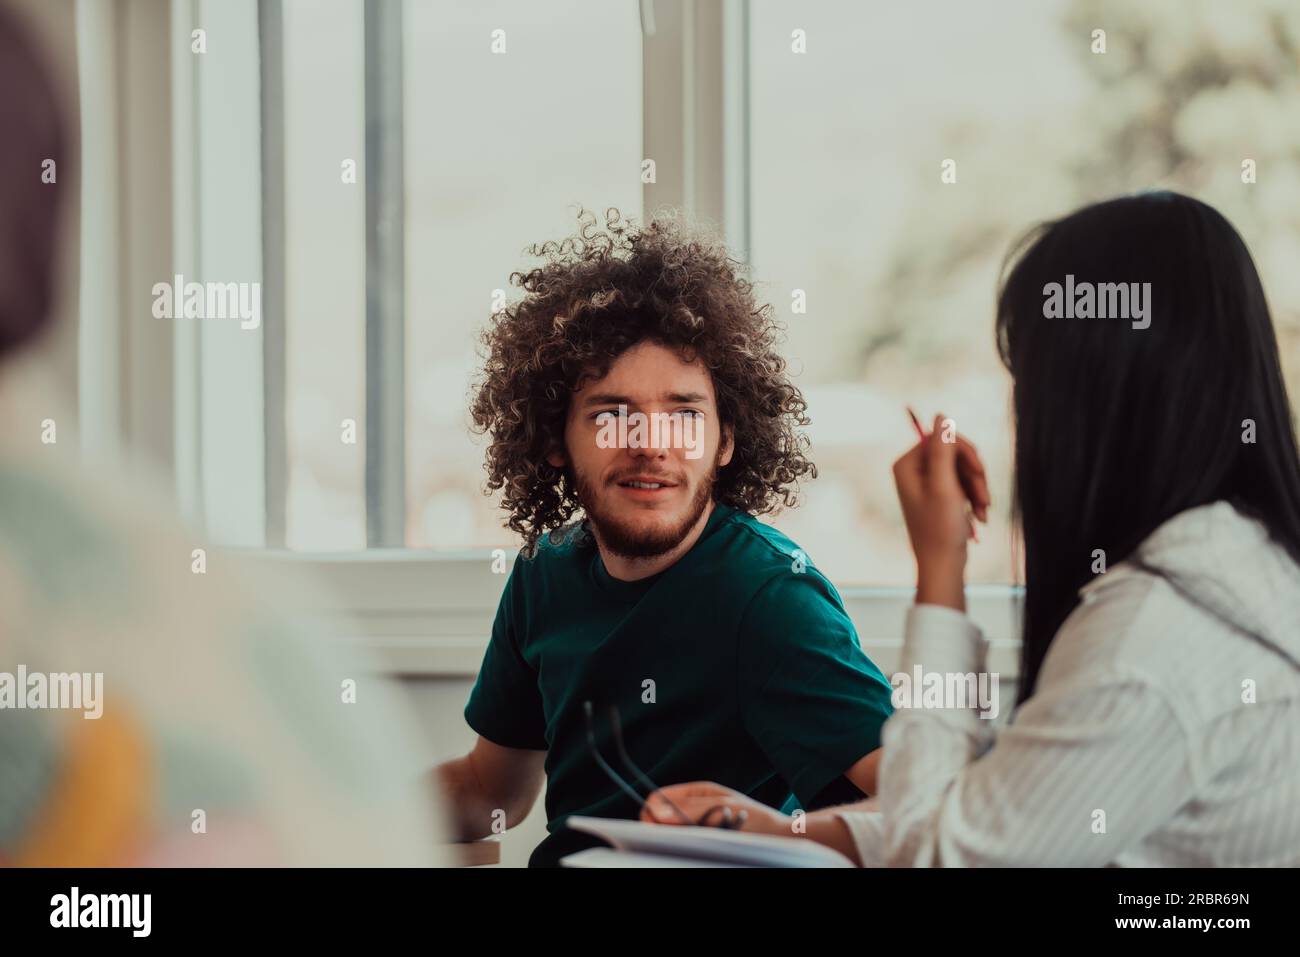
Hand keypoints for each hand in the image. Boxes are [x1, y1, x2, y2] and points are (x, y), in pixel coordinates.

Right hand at [640, 782, 791, 837]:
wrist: (780, 839)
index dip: (650, 813)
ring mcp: (699, 825)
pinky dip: (695, 846)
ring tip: (710, 838)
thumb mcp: (721, 808)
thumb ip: (689, 808)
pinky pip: (688, 844)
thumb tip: (656, 811)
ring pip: (674, 833)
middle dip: (667, 829)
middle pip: (661, 817)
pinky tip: (713, 845)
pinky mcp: (704, 841)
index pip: (658, 797)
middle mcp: (694, 807)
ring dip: (685, 838)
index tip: (651, 829)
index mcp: (696, 791)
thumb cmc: (756, 820)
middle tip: (688, 836)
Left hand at [893, 414, 989, 609]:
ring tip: (982, 511)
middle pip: (954, 453)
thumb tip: (940, 415)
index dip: (965, 452)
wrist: (943, 565)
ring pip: (962, 469)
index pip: (942, 439)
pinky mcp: (940, 495)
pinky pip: (963, 484)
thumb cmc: (940, 529)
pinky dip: (974, 497)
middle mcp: (913, 471)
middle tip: (984, 496)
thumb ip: (941, 449)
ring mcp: (927, 483)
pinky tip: (979, 516)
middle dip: (974, 473)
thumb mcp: (944, 485)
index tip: (980, 472)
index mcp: (906, 465)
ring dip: (977, 488)